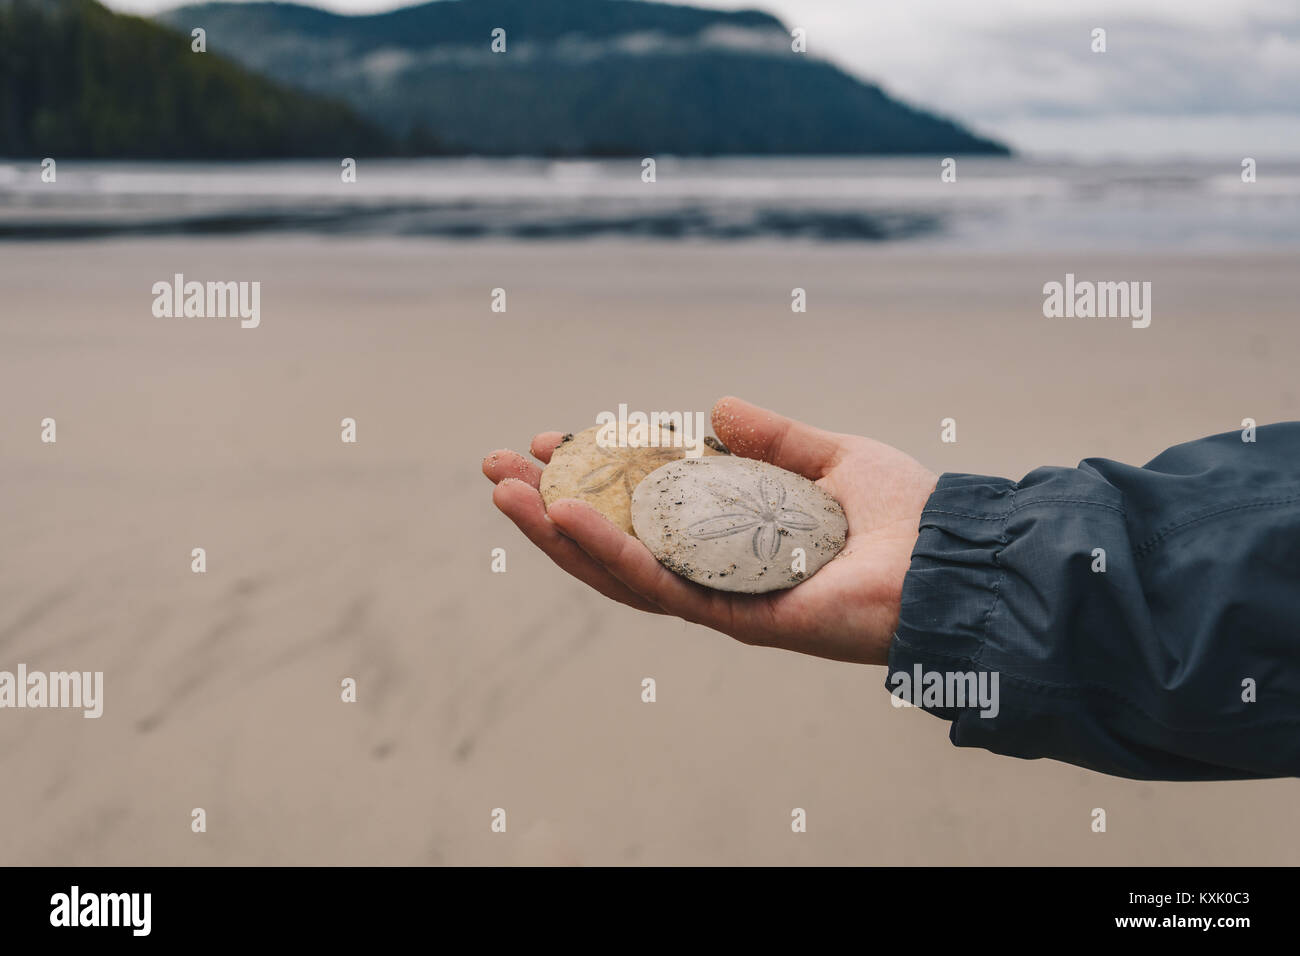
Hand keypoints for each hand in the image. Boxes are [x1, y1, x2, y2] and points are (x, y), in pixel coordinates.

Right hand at [482, 397, 937, 663]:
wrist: (952, 561)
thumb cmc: (904, 514)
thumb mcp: (829, 454)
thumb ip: (772, 437)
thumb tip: (715, 409)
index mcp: (731, 531)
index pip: (644, 504)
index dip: (593, 472)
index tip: (549, 436)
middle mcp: (716, 568)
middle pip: (614, 540)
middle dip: (551, 505)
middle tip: (495, 468)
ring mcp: (720, 595)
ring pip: (618, 569)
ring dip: (557, 532)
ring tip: (506, 494)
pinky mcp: (734, 617)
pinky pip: (657, 585)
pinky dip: (608, 551)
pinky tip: (565, 517)